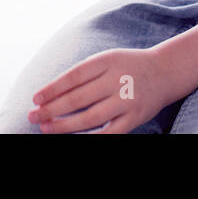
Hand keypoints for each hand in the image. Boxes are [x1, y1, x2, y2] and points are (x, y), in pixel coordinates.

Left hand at [27, 47, 180, 133]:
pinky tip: (74, 138)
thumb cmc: (126, 66)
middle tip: (32, 116)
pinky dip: (90, 138)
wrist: (165, 72)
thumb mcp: (106, 60)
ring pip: (91, 117)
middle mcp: (117, 80)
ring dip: (65, 125)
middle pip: (78, 98)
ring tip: (46, 128)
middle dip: (52, 109)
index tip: (35, 99)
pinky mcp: (135, 117)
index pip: (74, 76)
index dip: (52, 88)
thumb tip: (51, 94)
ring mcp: (127, 100)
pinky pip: (110, 133)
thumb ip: (83, 75)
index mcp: (107, 61)